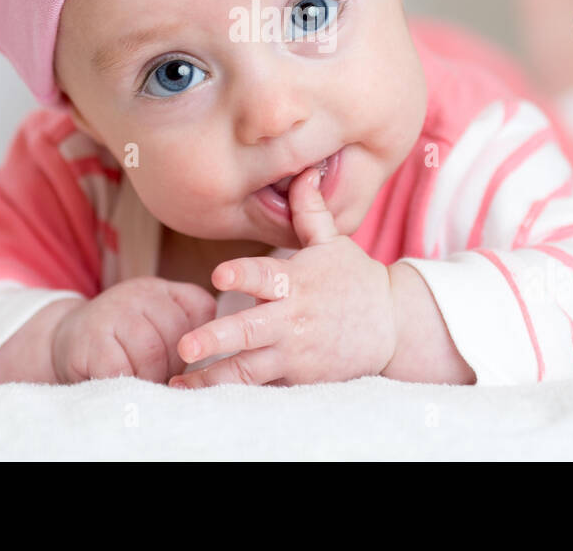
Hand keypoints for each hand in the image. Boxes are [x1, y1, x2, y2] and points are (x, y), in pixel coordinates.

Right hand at [51, 276, 216, 383]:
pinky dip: (127, 384)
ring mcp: (114, 311)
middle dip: (176, 367)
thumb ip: (187, 335)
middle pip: (178, 334)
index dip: (200, 342)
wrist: (66, 336)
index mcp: (163, 289)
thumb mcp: (157, 325)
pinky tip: (125, 388)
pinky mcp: (92, 339)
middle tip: (166, 382)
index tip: (187, 360)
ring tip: (146, 387)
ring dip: (152, 378)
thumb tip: (214, 371)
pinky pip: (120, 368)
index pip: (201, 309)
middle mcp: (140, 293)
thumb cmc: (125, 341)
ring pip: (151, 352)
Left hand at [169, 165, 398, 387]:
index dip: (243, 273)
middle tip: (185, 345)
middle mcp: (292, 319)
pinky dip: (234, 395)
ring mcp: (295, 354)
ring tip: (179, 384)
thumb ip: (309, 211)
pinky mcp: (299, 379)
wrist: (393, 327)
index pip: (266, 275)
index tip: (218, 274)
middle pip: (251, 330)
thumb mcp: (333, 243)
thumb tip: (303, 171)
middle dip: (217, 338)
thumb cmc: (355, 280)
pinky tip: (203, 400)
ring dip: (213, 377)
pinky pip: (263, 390)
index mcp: (297, 282)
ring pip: (250, 369)